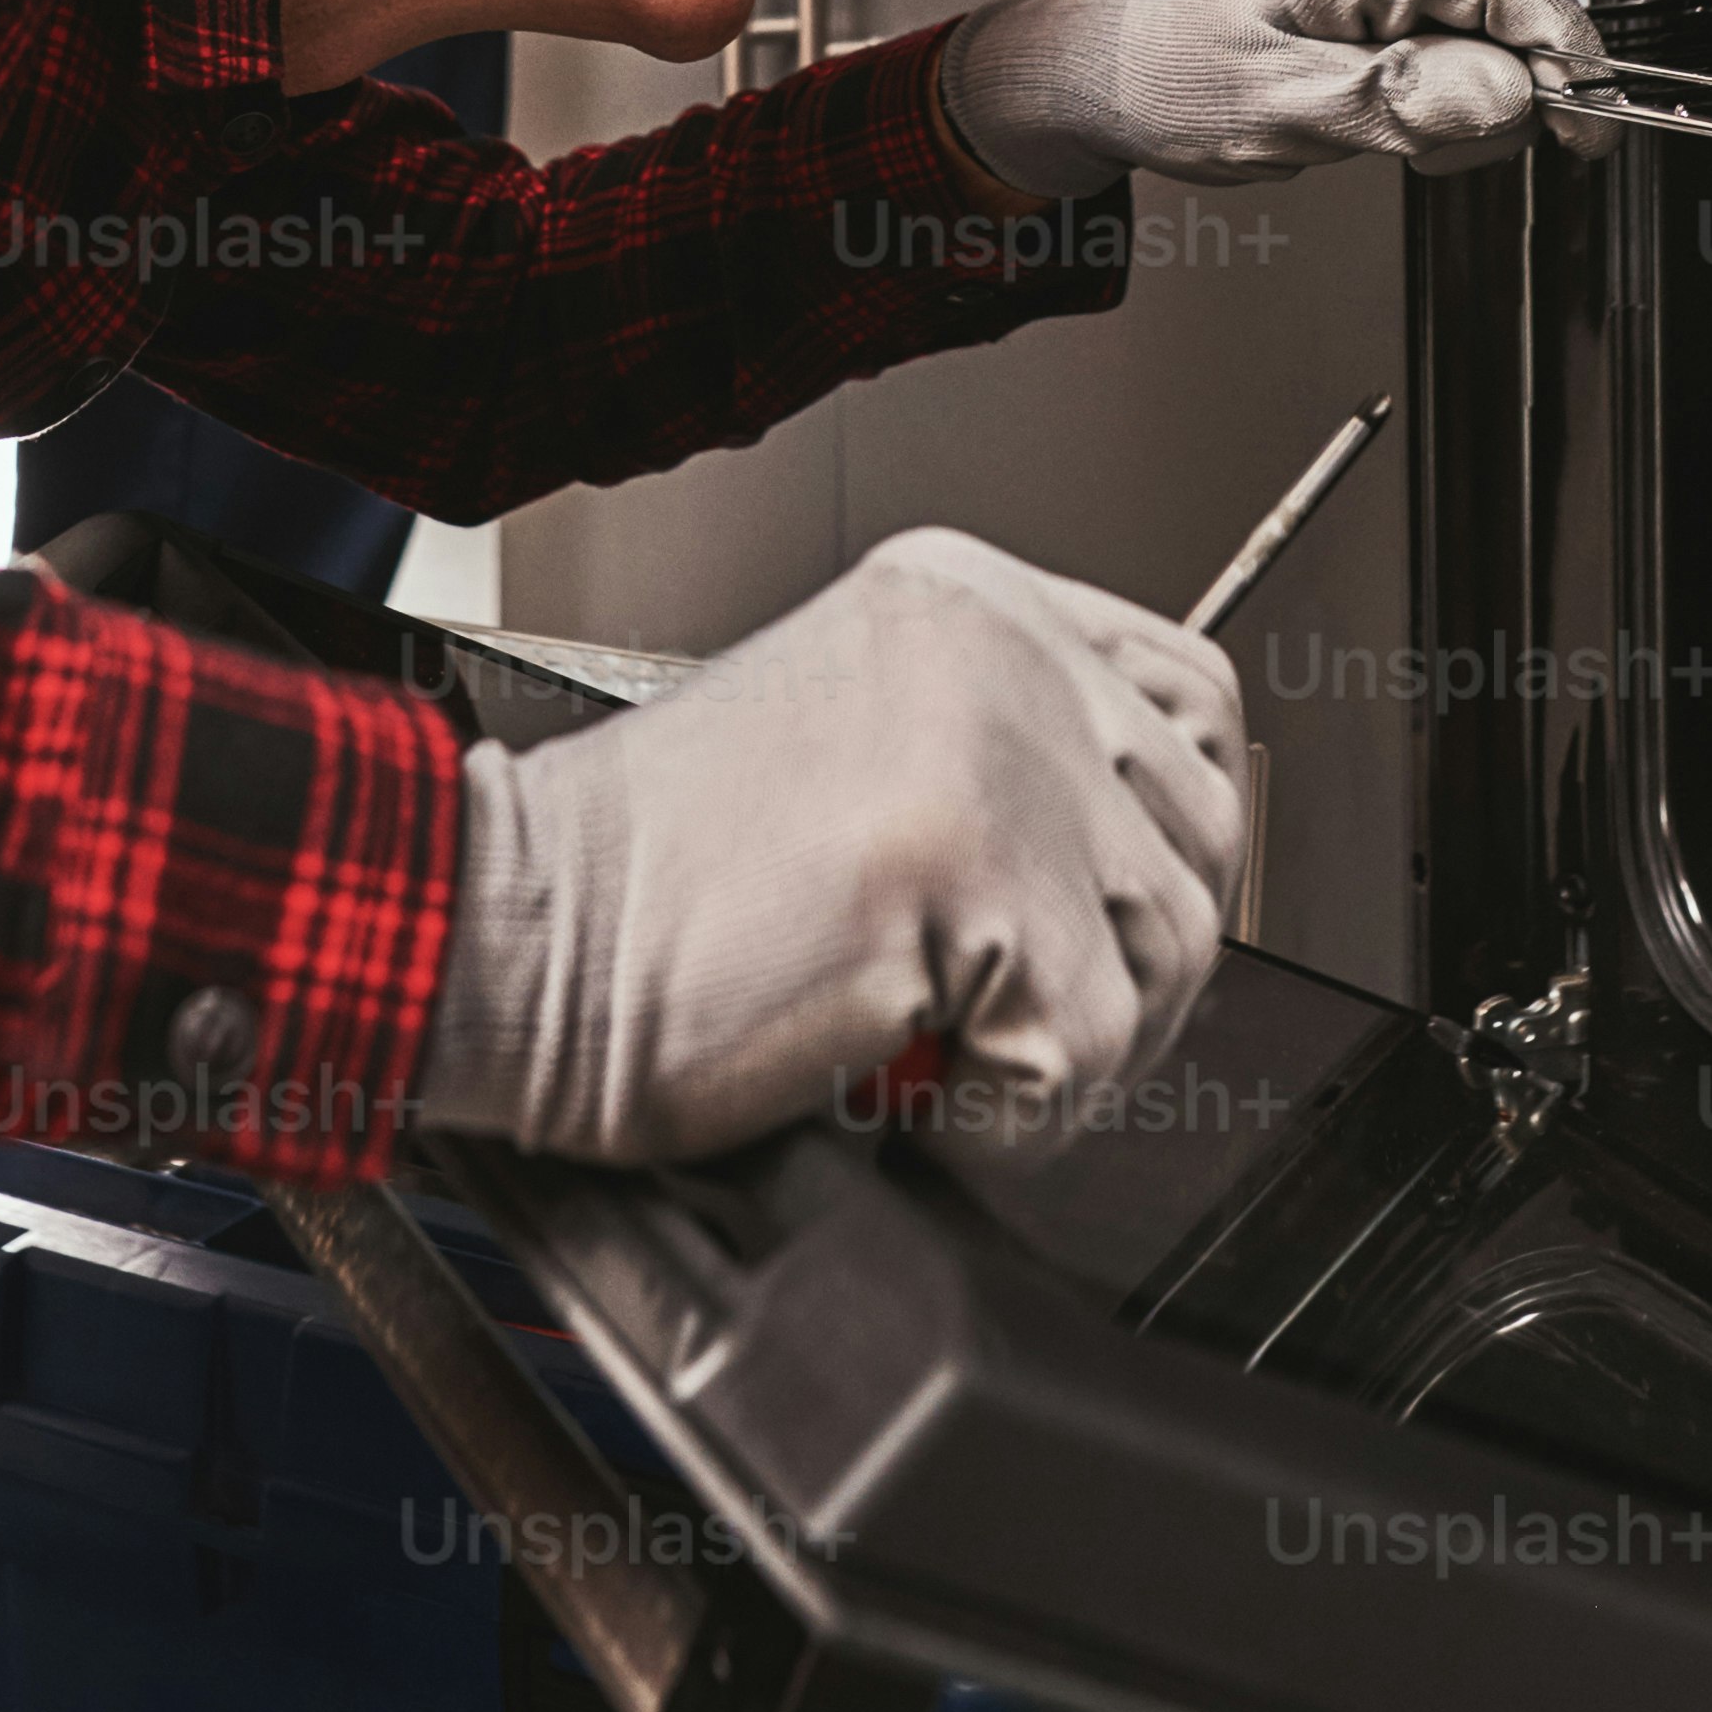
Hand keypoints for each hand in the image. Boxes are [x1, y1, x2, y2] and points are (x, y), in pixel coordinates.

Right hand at [413, 530, 1244, 1162]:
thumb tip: (1130, 856)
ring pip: (1169, 944)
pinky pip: (1096, 1046)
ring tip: (942, 1050)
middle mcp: (996, 646)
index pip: (1191, 697)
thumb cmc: (645, 877)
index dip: (1171, 833)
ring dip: (1069, 1042)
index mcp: (965, 597)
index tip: (1114, 916)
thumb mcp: (851, 738)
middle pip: (1204, 830)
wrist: (507, 928)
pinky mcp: (976, 871)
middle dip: (1133, 961)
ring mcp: (994, 749)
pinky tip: (911, 1086)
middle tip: (1023, 1018)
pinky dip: (1016, 1114)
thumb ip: (995, 754)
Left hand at [944, 0, 1609, 191]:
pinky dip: (1443, 86)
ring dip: (1470, 95)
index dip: (1570, 53)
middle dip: (1509, 87)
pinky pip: (1450, 30)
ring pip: (1489, 21)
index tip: (1588, 131)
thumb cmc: (1161, 80)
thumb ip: (1397, 100)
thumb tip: (1511, 94)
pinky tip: (1384, 117)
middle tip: (1430, 154)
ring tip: (1384, 137)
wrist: (1098, 67)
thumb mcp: (1278, 111)